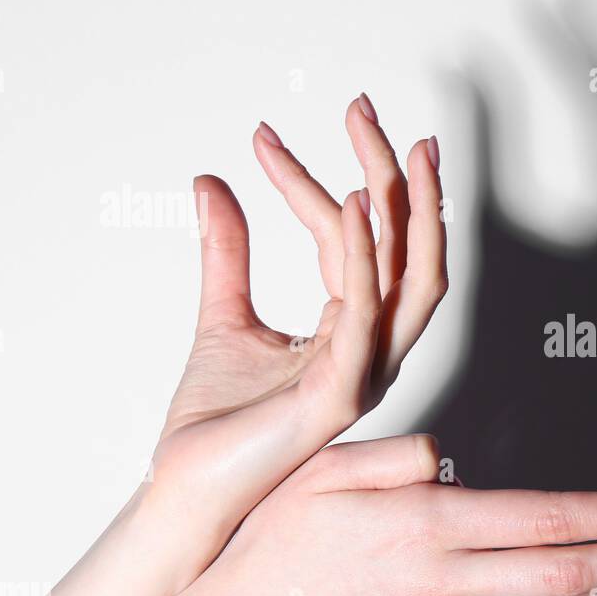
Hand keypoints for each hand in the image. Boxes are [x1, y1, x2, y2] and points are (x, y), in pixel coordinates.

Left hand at [151, 96, 446, 570]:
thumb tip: (213, 181)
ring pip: (410, 278)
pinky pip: (364, 314)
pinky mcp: (341, 394)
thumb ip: (228, 252)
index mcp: (355, 334)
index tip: (267, 138)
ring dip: (400, 203)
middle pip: (409, 252)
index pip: (355, 244)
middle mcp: (374, 350)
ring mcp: (366, 372)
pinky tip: (352, 203)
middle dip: (396, 175)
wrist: (186, 486)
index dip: (319, 184)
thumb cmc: (213, 422)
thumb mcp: (223, 315)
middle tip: (362, 109)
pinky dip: (365, 257)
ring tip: (372, 138)